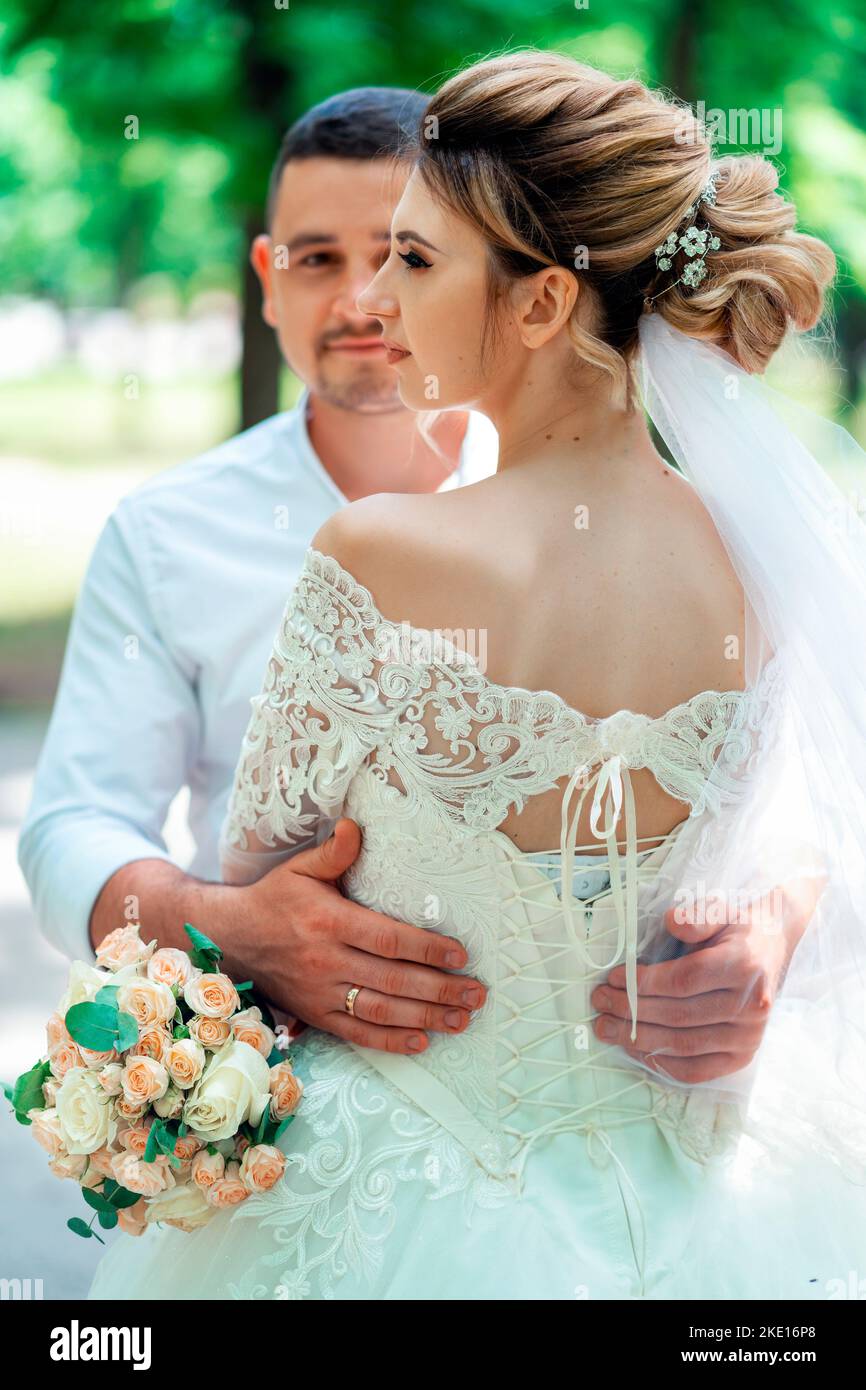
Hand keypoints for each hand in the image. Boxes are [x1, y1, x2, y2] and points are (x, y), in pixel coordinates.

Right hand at [237, 819, 486, 1056]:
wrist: (230, 939)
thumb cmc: (274, 900)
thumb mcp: (300, 869)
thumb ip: (334, 852)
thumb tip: (356, 826)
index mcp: (328, 922)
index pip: (388, 939)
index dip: (427, 948)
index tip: (461, 955)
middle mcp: (326, 961)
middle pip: (393, 980)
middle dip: (440, 989)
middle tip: (477, 993)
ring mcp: (320, 993)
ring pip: (380, 1011)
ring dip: (426, 1017)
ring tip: (463, 1018)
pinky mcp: (314, 1016)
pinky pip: (356, 1034)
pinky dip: (390, 1042)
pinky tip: (423, 1042)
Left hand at [589, 872, 825, 1081]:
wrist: (772, 948)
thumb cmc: (737, 929)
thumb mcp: (719, 909)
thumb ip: (695, 916)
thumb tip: (671, 922)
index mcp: (743, 966)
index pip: (684, 981)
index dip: (644, 982)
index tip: (613, 977)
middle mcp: (751, 1005)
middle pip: (679, 1015)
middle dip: (631, 1011)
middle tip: (600, 1002)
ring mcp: (749, 1037)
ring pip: (684, 1045)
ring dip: (639, 1039)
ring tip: (607, 1027)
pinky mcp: (743, 1057)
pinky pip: (697, 1070)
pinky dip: (663, 1064)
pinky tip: (636, 1050)